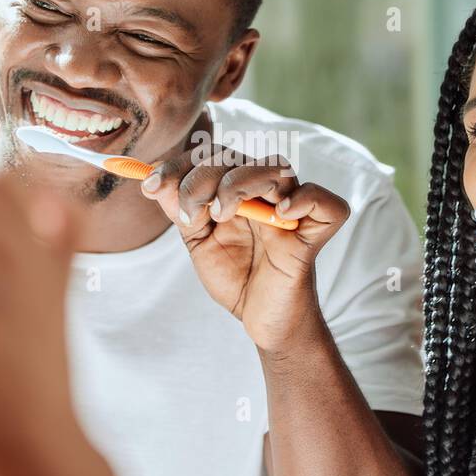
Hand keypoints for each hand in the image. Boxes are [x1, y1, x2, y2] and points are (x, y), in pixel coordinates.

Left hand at [139, 148, 348, 351]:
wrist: (263, 319)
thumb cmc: (236, 277)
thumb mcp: (199, 242)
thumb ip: (182, 211)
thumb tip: (156, 183)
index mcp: (238, 187)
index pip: (211, 155)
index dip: (179, 165)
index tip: (150, 186)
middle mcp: (266, 191)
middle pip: (237, 157)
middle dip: (200, 178)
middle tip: (187, 212)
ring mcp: (292, 208)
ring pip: (275, 167)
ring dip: (238, 183)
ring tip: (220, 215)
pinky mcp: (316, 230)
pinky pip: (325, 202)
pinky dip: (304, 200)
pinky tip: (280, 215)